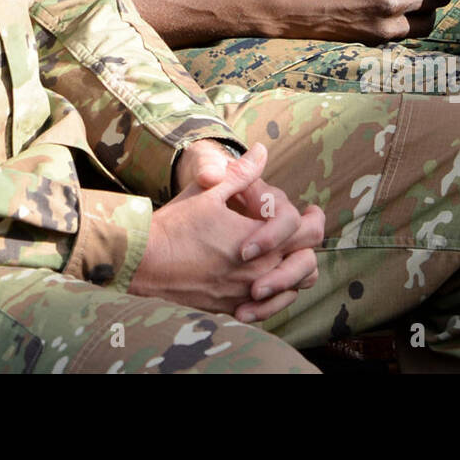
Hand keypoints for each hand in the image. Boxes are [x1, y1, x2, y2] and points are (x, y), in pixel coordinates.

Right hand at [132, 144, 322, 322]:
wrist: (146, 262)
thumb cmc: (176, 225)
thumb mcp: (208, 192)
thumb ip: (241, 173)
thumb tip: (262, 151)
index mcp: (260, 240)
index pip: (307, 232)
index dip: (313, 218)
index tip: (310, 210)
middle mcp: (260, 272)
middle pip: (307, 264)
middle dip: (310, 244)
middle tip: (308, 228)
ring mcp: (247, 294)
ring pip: (293, 290)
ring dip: (296, 271)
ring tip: (289, 254)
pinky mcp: (233, 308)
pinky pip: (270, 308)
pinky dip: (275, 293)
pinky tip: (265, 279)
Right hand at [266, 0, 453, 42]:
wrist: (286, 6)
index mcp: (388, 0)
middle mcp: (388, 24)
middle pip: (429, 17)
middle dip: (435, 2)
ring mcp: (377, 36)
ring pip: (415, 30)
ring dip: (419, 15)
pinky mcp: (366, 42)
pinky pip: (396, 34)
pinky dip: (401, 22)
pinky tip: (392, 7)